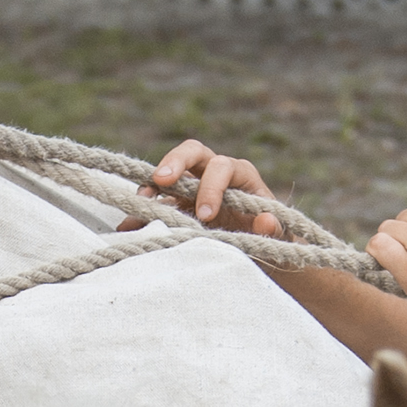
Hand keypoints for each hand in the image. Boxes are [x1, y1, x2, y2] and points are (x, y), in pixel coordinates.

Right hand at [128, 139, 287, 236]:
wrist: (263, 252)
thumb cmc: (273, 241)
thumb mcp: (279, 238)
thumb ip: (274, 229)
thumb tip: (265, 219)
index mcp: (242, 176)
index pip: (222, 167)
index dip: (212, 186)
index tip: (205, 215)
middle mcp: (215, 174)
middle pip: (192, 153)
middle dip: (175, 163)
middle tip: (160, 181)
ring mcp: (194, 187)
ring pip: (170, 174)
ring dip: (152, 185)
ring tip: (138, 203)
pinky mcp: (179, 206)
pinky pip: (157, 204)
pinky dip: (142, 214)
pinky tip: (128, 228)